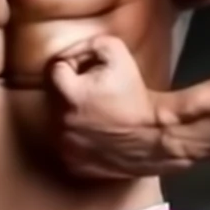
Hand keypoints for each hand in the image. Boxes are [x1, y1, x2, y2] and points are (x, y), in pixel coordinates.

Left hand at [48, 35, 160, 178]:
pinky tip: (96, 131)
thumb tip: (73, 52)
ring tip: (96, 111)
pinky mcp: (73, 165)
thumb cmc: (135, 94)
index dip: (73, 66)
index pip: (56, 69)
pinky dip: (76, 137)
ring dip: (71, 113)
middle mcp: (60, 123)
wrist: (155, 137)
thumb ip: (90, 44)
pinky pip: (66, 144)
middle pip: (55, 96)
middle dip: (71, 90)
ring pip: (57, 120)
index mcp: (68, 95)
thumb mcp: (116, 52)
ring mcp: (65, 147)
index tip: (90, 72)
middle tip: (94, 91)